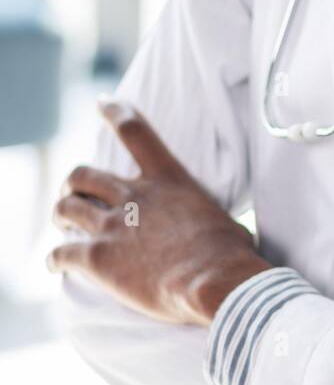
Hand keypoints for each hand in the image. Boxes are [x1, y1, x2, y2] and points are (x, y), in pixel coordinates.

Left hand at [48, 100, 271, 325]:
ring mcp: (112, 225)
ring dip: (60, 214)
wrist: (212, 281)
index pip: (134, 132)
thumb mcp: (222, 218)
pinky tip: (54, 265)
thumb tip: (227, 233)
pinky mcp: (97, 259)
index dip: (114, 113)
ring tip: (61, 223)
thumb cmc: (229, 254)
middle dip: (74, 183)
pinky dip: (54, 259)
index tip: (102, 103)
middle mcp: (134, 196)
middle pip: (85, 175)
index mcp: (166, 179)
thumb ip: (207, 218)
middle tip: (73, 193)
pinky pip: (62, 253)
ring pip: (67, 208)